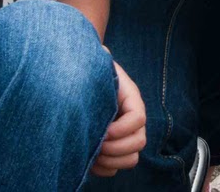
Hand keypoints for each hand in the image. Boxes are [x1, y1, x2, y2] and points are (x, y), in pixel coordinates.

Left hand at [90, 59, 146, 176]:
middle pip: (139, 142)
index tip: (102, 130)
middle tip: (96, 145)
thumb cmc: (88, 73)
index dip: (122, 129)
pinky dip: (104, 169)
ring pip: (131, 159)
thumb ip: (100, 60)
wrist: (80, 82)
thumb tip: (101, 50)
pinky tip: (89, 160)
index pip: (138, 119)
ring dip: (112, 161)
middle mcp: (131, 120)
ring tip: (92, 155)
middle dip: (116, 149)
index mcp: (131, 99)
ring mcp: (123, 136)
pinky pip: (116, 168)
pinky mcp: (112, 150)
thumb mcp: (96, 65)